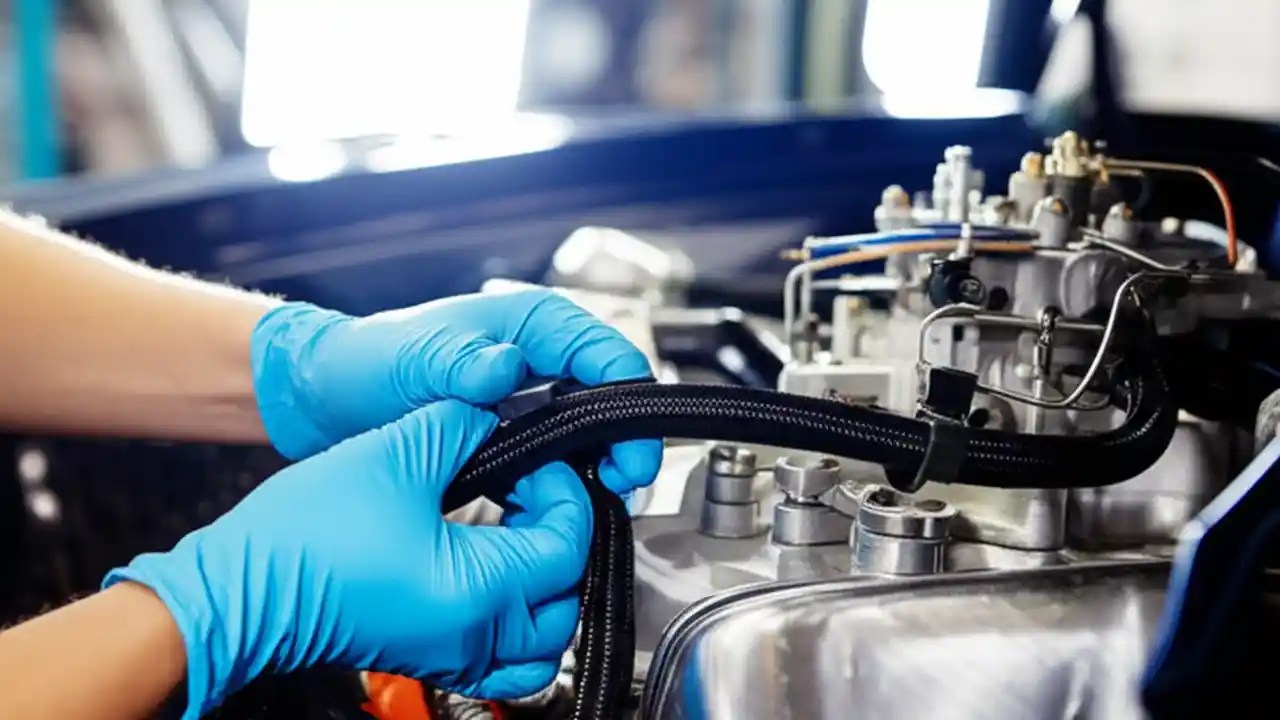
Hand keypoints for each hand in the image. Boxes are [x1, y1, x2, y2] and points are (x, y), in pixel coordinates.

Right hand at [104, 401, 590, 718]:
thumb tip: (493, 412)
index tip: (535, 460)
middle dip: (562, 532)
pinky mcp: (432, 658)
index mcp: (481, 590)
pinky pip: (509, 661)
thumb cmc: (303, 537)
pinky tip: (499, 580)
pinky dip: (522, 628)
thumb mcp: (397, 453)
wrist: (242, 590)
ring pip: (546, 637)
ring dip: (551, 585)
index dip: (562, 490)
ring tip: (522, 535)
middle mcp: (478, 635)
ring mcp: (456, 655)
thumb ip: (462, 424)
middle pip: (568, 591)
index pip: (568, 540)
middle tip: (532, 491)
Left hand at [251, 287, 659, 492]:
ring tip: (596, 500)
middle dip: (625, 442)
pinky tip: (558, 505)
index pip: (609, 355)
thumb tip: (506, 365)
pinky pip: (558, 454)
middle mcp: (541, 355)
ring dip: (600, 464)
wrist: (328, 397)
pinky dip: (566, 479)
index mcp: (533, 323)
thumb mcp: (414, 358)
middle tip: (621, 484)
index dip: (630, 404)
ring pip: (591, 430)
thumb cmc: (368, 361)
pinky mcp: (514, 430)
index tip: (628, 452)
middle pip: (613, 397)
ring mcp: (529, 395)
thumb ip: (461, 362)